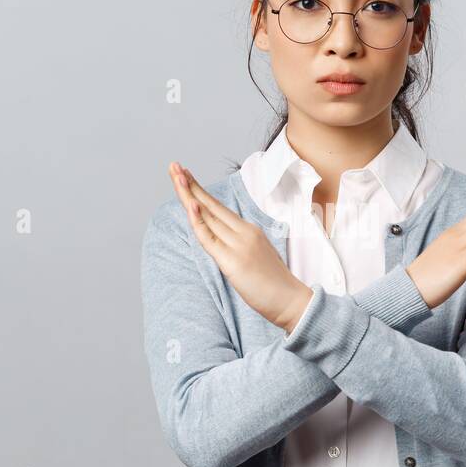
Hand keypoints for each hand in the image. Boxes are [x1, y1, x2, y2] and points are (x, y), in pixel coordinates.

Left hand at [168, 162, 312, 332]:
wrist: (291, 300)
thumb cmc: (275, 284)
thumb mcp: (256, 256)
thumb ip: (239, 245)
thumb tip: (222, 242)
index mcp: (249, 230)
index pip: (218, 207)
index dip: (200, 191)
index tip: (186, 176)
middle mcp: (244, 232)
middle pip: (211, 205)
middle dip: (190, 185)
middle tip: (174, 166)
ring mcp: (239, 245)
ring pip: (208, 216)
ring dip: (189, 195)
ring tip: (176, 176)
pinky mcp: (233, 261)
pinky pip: (210, 239)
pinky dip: (199, 221)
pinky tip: (191, 206)